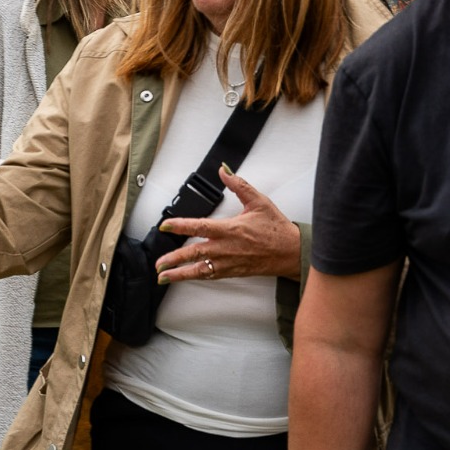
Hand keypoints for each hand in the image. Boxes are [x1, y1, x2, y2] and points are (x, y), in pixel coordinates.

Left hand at [154, 168, 300, 282]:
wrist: (291, 253)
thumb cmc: (276, 228)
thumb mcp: (259, 201)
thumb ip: (239, 185)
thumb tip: (224, 171)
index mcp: (230, 229)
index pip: (199, 226)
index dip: (180, 226)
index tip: (165, 226)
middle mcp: (226, 248)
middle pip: (194, 254)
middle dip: (173, 259)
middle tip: (158, 263)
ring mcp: (229, 263)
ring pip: (199, 270)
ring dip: (180, 274)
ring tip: (163, 277)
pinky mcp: (233, 272)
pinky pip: (211, 276)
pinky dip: (196, 277)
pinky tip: (186, 278)